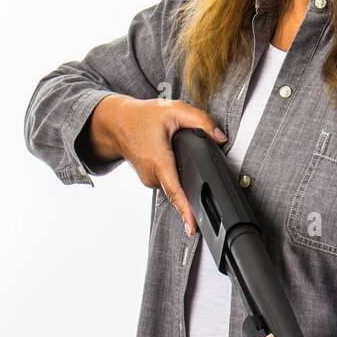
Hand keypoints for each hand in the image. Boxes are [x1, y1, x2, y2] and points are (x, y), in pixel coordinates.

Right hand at [86, 94, 227, 235]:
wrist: (115, 122)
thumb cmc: (141, 116)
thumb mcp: (174, 109)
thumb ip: (201, 122)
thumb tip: (221, 138)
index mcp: (158, 160)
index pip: (175, 190)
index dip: (185, 210)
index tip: (192, 227)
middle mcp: (152, 175)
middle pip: (181, 187)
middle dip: (195, 180)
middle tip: (197, 162)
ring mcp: (150, 180)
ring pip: (176, 184)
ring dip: (185, 174)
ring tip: (181, 153)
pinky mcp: (150, 180)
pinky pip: (170, 182)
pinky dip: (177, 174)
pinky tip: (176, 161)